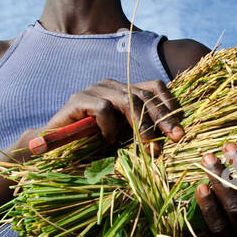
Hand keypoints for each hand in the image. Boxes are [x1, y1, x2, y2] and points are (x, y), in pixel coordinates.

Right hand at [26, 78, 185, 158]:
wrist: (55, 151)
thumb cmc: (93, 147)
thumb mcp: (126, 140)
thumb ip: (145, 135)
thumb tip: (177, 138)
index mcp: (126, 91)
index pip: (155, 88)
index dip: (170, 105)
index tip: (181, 127)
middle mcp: (112, 86)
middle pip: (144, 94)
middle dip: (162, 118)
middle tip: (175, 137)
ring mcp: (94, 90)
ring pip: (127, 98)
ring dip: (141, 124)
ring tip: (147, 146)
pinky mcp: (78, 99)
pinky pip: (102, 107)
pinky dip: (110, 126)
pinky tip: (108, 142)